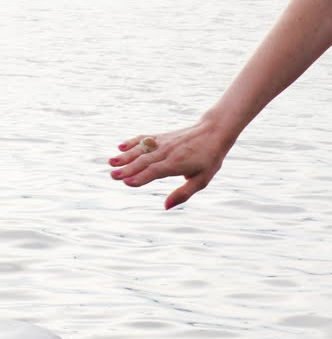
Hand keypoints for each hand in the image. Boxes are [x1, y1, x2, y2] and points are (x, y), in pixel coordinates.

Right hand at [108, 117, 230, 209]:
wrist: (213, 132)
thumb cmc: (209, 159)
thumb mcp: (202, 180)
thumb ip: (183, 193)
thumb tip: (165, 206)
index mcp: (177, 164)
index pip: (155, 171)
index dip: (140, 177)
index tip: (126, 182)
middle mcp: (167, 152)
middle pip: (144, 161)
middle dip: (127, 169)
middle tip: (112, 175)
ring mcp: (163, 143)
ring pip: (141, 149)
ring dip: (125, 156)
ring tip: (111, 162)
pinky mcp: (161, 137)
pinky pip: (144, 139)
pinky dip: (132, 142)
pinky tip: (120, 146)